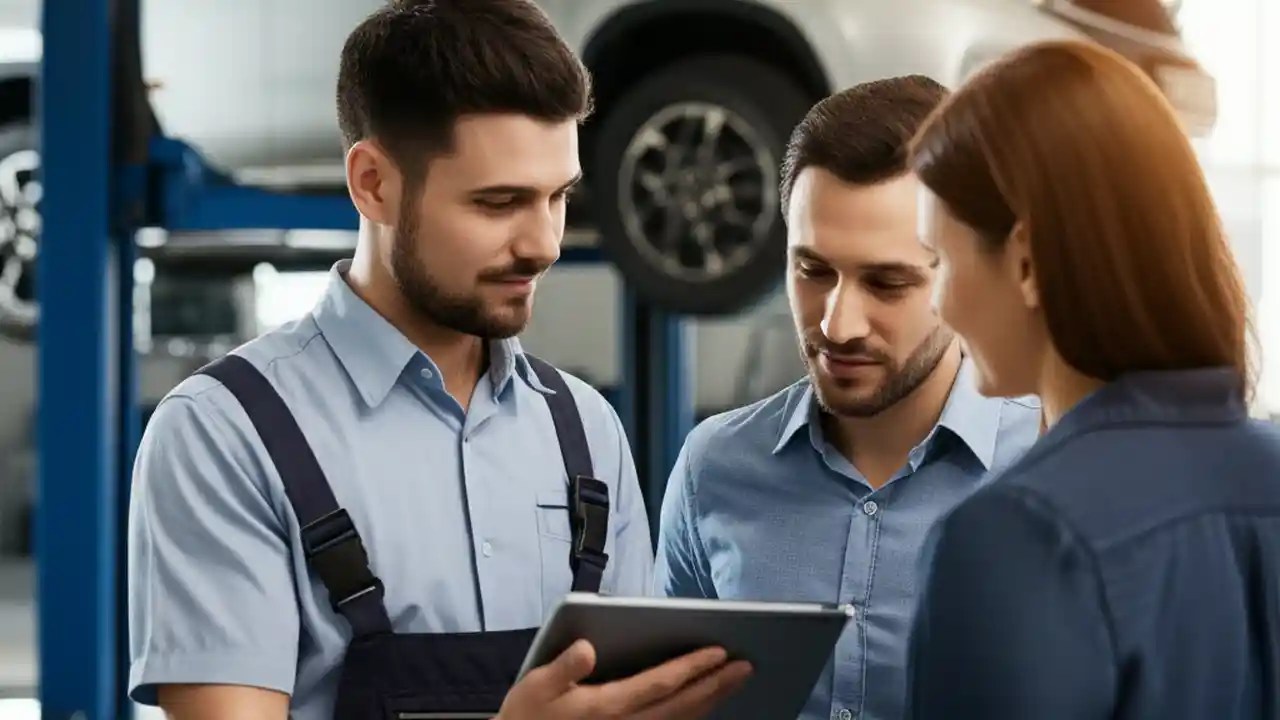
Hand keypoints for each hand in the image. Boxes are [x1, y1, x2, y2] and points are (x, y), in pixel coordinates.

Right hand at [496, 639, 751, 719]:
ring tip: (734, 682)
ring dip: (711, 701)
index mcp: (607, 707)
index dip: (692, 668)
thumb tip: (587, 649)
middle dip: (716, 685)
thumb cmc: (527, 718)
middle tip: (746, 667)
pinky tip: (704, 706)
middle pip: (682, 705)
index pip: (661, 684)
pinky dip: (692, 718)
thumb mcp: (535, 688)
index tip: (720, 653)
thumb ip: (563, 668)